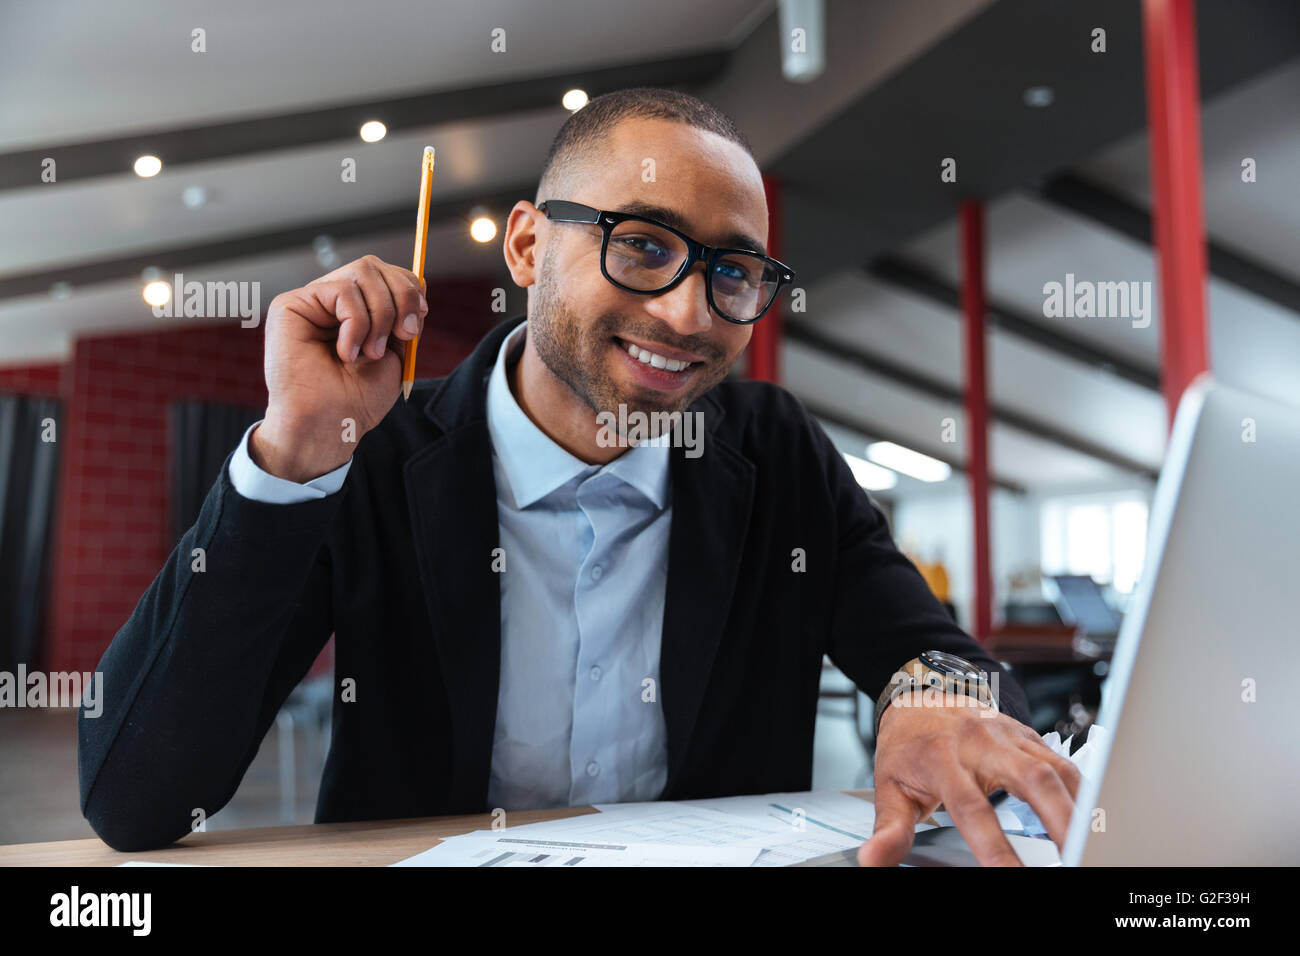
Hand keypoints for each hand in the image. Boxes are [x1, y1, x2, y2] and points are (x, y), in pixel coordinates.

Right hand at [252, 255, 427, 481]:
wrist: (330, 424)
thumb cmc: (358, 398)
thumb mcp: (396, 351)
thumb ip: (404, 315)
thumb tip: (419, 281)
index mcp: (357, 311)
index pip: (386, 274)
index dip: (409, 288)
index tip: (417, 321)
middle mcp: (332, 301)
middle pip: (374, 266)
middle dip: (401, 298)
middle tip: (403, 334)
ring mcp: (311, 301)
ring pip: (361, 273)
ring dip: (379, 316)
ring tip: (370, 353)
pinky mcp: (290, 304)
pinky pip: (341, 290)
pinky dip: (356, 323)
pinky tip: (346, 352)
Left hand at [858, 688, 1081, 865]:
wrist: (920, 695)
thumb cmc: (907, 745)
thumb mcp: (888, 784)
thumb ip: (889, 828)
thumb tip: (872, 860)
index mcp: (942, 758)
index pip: (972, 808)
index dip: (993, 846)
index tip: (1010, 876)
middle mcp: (981, 743)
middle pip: (1032, 779)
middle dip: (1060, 821)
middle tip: (1075, 858)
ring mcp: (1009, 736)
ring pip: (1055, 769)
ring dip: (1079, 808)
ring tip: (1091, 845)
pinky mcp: (1028, 736)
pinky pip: (1062, 763)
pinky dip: (1082, 791)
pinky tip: (1091, 818)